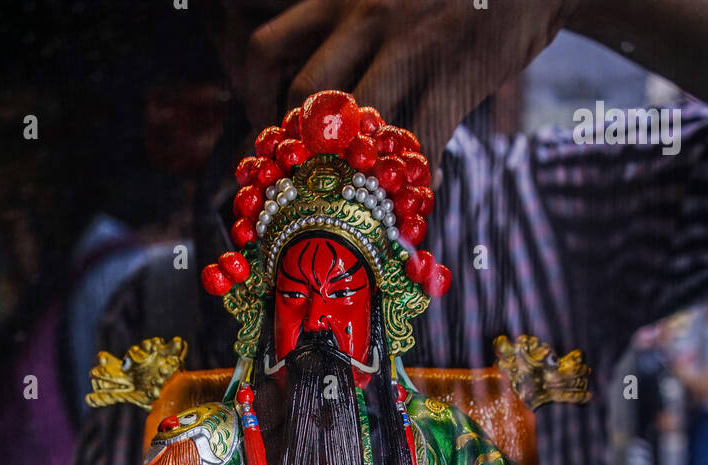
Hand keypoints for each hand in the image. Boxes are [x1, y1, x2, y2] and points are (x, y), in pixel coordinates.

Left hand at [244, 0, 573, 169]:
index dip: (254, 101)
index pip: (267, 49)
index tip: (265, 136)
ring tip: (361, 203)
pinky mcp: (453, 74)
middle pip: (303, 97)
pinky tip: (423, 195)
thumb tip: (316, 110)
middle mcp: (364, 15)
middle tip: (310, 186)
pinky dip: (416, 182)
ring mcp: (409, 45)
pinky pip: (420, 144)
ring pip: (357, 127)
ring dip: (354, 176)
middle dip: (299, 153)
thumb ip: (350, 40)